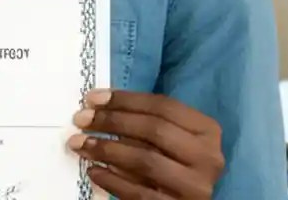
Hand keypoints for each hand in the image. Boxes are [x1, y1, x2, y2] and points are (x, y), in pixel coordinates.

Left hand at [68, 89, 224, 198]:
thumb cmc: (172, 159)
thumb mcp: (168, 137)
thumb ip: (143, 120)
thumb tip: (96, 104)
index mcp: (207, 130)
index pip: (163, 106)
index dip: (124, 100)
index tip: (91, 98)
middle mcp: (208, 157)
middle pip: (154, 130)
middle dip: (112, 121)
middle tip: (81, 119)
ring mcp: (196, 186)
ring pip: (145, 160)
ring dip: (106, 150)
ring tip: (80, 144)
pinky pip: (139, 192)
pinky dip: (111, 180)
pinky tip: (93, 171)